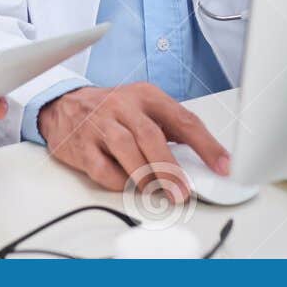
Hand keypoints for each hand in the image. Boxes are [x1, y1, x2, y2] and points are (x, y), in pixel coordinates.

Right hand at [36, 83, 228, 200]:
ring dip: (147, 176)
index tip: (223, 165)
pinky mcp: (81, 146)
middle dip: (171, 168)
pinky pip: (102, 168)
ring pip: (127, 150)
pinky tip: (126, 184)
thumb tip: (202, 158)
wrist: (63, 104)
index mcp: (145, 95)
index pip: (183, 119)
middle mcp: (122, 106)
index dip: (206, 144)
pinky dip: (117, 181)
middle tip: (184, 191)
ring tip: (160, 192)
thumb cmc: (111, 110)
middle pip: (151, 136)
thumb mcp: (142, 107)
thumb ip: (170, 128)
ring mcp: (99, 125)